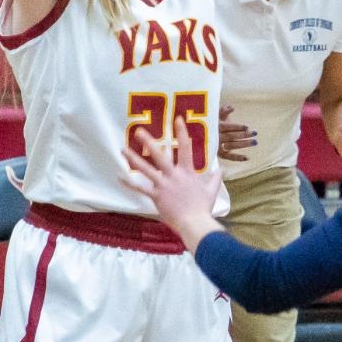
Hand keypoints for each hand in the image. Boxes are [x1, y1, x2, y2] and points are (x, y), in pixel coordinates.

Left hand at [123, 130, 224, 249]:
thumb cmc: (203, 207)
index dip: (182, 132)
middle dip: (149, 141)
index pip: (185, 147)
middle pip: (160, 154)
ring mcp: (163, 185)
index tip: (177, 119)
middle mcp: (174, 175)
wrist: (194, 222)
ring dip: (133, 158)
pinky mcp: (156, 196)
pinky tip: (120, 177)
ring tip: (123, 149)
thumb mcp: (211, 191)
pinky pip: (140, 188)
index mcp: (187, 172)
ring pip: (146, 169)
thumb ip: (215, 179)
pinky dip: (129, 183)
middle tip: (138, 131)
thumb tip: (221, 170)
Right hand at [218, 105, 256, 162]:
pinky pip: (228, 157)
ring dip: (244, 144)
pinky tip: (247, 157)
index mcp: (214, 126)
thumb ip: (224, 110)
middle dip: (243, 134)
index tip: (247, 126)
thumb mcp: (217, 114)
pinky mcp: (218, 153)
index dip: (237, 127)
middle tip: (255, 132)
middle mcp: (215, 136)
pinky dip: (237, 158)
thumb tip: (232, 107)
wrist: (201, 133)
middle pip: (230, 136)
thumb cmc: (213, 120)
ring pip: (231, 145)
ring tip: (255, 142)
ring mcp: (216, 146)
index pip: (226, 127)